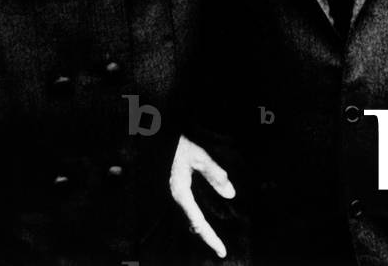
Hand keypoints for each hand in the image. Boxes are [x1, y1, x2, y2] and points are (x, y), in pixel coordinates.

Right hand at [169, 135, 234, 258]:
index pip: (198, 222)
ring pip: (191, 218)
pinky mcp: (177, 188)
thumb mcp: (200, 157)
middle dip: (208, 237)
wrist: (157, 135)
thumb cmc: (178, 145)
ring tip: (215, 241)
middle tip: (222, 251)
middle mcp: (177, 197)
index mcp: (181, 193)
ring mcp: (176, 193)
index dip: (210, 238)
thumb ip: (215, 175)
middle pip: (194, 225)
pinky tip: (201, 223)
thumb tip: (231, 194)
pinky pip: (189, 209)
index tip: (221, 251)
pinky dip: (197, 219)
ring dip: (203, 230)